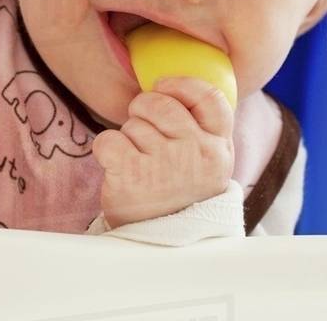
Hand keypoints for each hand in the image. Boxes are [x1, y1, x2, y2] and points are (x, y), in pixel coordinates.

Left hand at [91, 76, 234, 228]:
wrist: (161, 243)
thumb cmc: (181, 190)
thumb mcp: (206, 160)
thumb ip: (200, 125)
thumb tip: (170, 83)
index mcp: (219, 148)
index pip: (209, 97)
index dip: (182, 84)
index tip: (164, 86)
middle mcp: (197, 154)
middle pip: (160, 102)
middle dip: (144, 109)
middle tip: (145, 132)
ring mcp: (164, 166)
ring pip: (132, 122)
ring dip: (128, 137)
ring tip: (139, 162)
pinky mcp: (131, 176)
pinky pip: (107, 139)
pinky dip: (106, 150)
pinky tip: (119, 169)